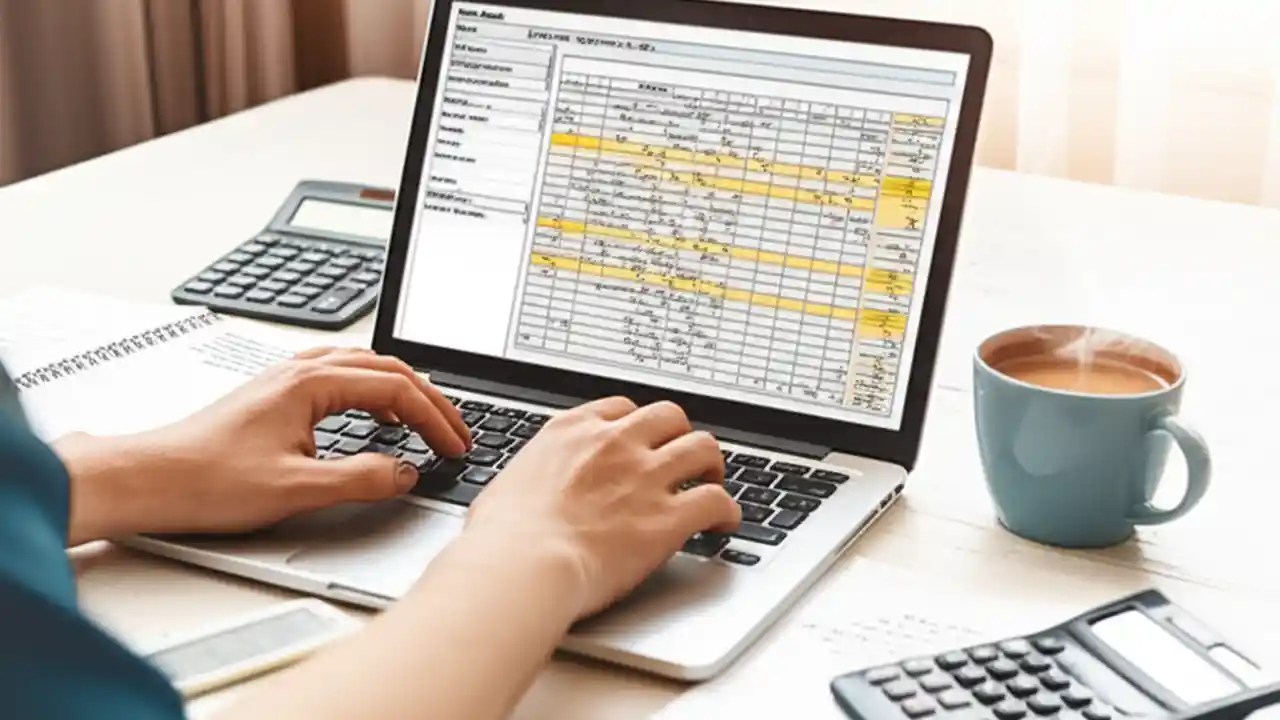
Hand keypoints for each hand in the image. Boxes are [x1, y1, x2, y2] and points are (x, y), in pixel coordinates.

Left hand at [58, 348, 470, 543]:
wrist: (151, 478)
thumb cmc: (207, 479)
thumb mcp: (296, 489)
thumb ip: (360, 479)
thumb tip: (404, 473)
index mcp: (310, 383)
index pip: (396, 389)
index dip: (434, 420)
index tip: (454, 446)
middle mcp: (300, 372)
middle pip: (387, 369)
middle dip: (429, 401)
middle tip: (456, 433)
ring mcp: (286, 380)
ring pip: (364, 368)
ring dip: (402, 391)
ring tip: (426, 420)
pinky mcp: (277, 396)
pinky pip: (341, 378)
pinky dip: (373, 393)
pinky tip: (374, 415)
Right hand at [462, 397, 740, 618]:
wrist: (521, 566)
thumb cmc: (502, 538)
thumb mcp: (508, 485)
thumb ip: (532, 478)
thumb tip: (524, 495)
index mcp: (572, 431)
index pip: (621, 408)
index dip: (638, 426)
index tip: (641, 441)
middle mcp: (614, 444)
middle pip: (669, 416)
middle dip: (679, 435)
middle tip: (682, 457)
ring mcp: (645, 477)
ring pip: (702, 447)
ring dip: (711, 465)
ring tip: (711, 482)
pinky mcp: (668, 517)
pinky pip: (716, 500)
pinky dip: (727, 510)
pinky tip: (724, 523)